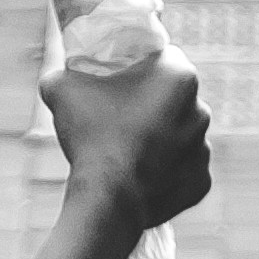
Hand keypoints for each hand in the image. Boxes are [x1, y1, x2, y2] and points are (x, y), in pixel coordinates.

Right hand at [49, 0, 211, 233]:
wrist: (108, 200)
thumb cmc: (91, 137)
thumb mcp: (62, 90)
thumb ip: (61, 73)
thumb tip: (56, 76)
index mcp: (179, 76)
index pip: (163, 58)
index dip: (139, 66)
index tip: (119, 80)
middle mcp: (200, 110)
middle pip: (174, 98)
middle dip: (151, 103)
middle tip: (119, 116)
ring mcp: (203, 149)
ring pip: (180, 134)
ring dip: (161, 139)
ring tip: (128, 150)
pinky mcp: (201, 182)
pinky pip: (184, 170)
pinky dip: (166, 173)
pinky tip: (141, 176)